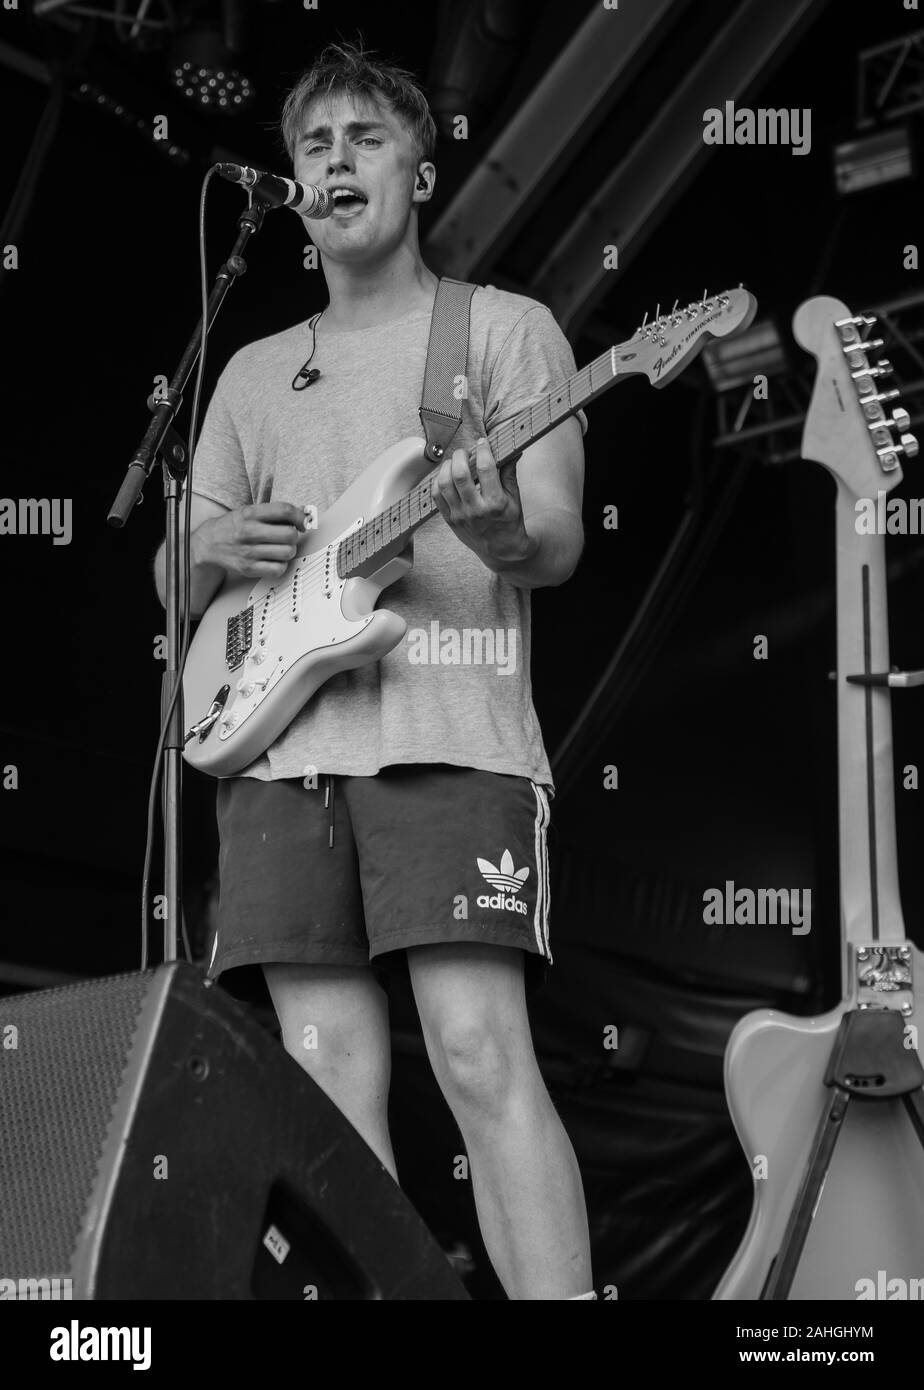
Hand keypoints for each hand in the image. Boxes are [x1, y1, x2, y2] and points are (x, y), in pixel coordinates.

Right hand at [193, 501, 306, 580]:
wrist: (209, 543)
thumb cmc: (235, 526)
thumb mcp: (250, 512)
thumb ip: (275, 512)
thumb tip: (304, 513)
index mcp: (250, 513)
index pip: (284, 510)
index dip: (299, 516)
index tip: (302, 522)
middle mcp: (249, 531)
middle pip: (289, 534)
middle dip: (294, 535)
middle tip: (289, 536)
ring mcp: (248, 552)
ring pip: (287, 552)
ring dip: (289, 550)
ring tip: (281, 548)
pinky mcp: (249, 568)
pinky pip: (278, 569)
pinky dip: (281, 565)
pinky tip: (275, 560)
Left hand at [430, 437, 537, 568]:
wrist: (502, 551)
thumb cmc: (510, 524)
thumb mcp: (515, 499)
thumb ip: (510, 473)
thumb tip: (512, 452)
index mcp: (495, 503)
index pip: (485, 468)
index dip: (483, 450)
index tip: (483, 443)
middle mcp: (476, 509)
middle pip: (460, 474)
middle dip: (461, 455)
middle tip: (466, 452)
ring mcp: (460, 515)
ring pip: (444, 483)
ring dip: (447, 466)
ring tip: (455, 462)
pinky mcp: (450, 520)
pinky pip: (436, 496)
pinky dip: (438, 481)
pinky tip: (447, 476)